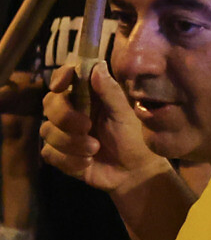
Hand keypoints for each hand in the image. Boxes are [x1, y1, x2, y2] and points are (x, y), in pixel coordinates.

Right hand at [39, 63, 165, 195]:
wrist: (133, 173)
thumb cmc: (135, 138)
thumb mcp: (126, 114)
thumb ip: (111, 92)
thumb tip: (98, 66)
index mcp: (91, 96)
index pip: (67, 78)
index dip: (60, 77)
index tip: (60, 85)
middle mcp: (74, 110)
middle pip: (49, 103)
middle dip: (64, 116)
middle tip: (86, 126)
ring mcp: (64, 132)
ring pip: (47, 130)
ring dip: (71, 142)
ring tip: (95, 149)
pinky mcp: (59, 154)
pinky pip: (49, 153)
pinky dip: (69, 160)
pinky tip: (87, 163)